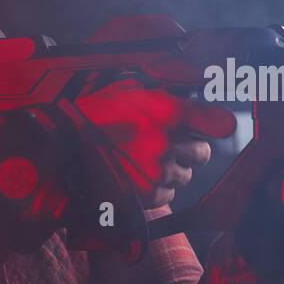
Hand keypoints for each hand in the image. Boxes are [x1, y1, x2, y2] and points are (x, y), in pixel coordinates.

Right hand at [73, 78, 235, 208]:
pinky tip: (136, 175)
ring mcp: (157, 171)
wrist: (62, 143)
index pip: (212, 121)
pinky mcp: (147, 195)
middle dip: (187, 149)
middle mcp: (166, 142)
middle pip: (201, 153)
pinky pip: (167, 195)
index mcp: (164, 110)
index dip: (217, 124)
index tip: (221, 126)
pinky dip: (157, 189)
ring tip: (143, 159)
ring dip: (171, 170)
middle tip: (162, 143)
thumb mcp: (133, 87)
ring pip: (184, 176)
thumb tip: (207, 99)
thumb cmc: (96, 112)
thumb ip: (171, 94)